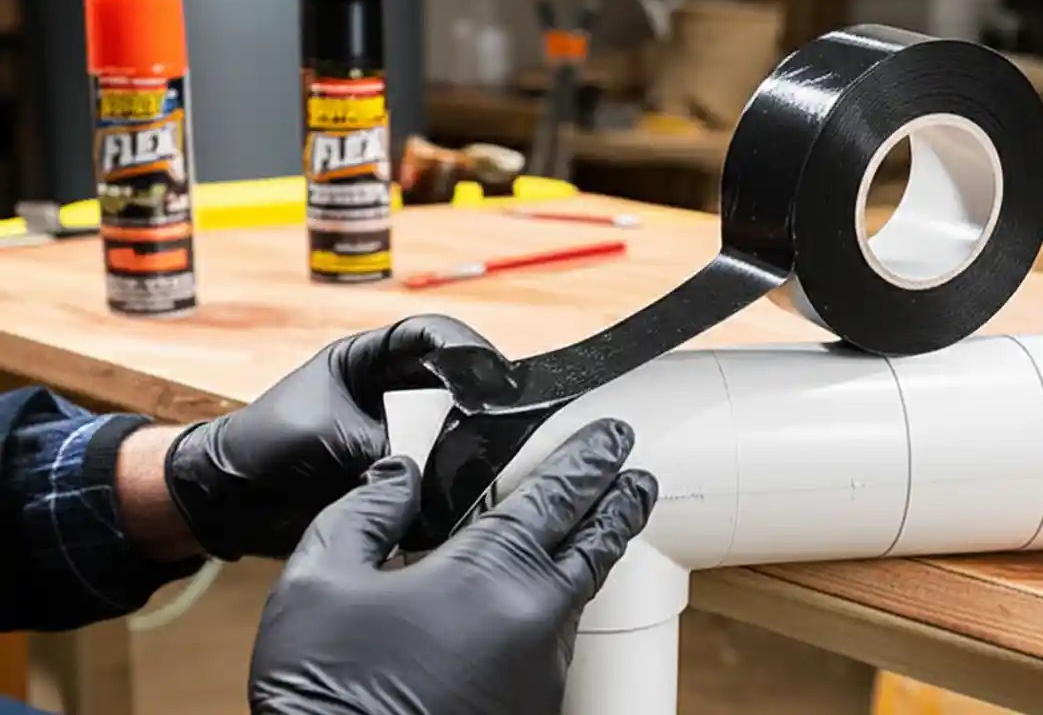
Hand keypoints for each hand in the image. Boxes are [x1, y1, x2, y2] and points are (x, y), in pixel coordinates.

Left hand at [165, 315, 517, 559]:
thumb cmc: (263, 450)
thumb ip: (390, 446)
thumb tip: (447, 464)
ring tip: (492, 453)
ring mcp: (394, 429)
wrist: (229, 505)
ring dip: (467, 438)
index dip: (466, 349)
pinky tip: (469, 483)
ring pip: (450, 424)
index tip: (495, 374)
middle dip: (478, 397)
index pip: (430, 336)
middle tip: (505, 418)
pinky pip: (437, 464)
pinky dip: (452, 474)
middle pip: (452, 380)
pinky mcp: (397, 468)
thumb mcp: (332, 441)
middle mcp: (387, 390)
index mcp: (365, 359)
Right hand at [248, 419, 657, 714]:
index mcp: (492, 570)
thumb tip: (398, 477)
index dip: (591, 460)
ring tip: (588, 534)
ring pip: (577, 597)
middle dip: (621, 507)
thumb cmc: (329, 691)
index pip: (561, 495)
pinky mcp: (533, 708)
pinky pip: (553, 642)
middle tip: (638, 481)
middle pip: (598, 546)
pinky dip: (552, 609)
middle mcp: (535, 616)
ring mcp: (541, 669)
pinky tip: (526, 606)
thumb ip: (365, 513)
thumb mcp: (321, 582)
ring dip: (587, 558)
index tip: (614, 439)